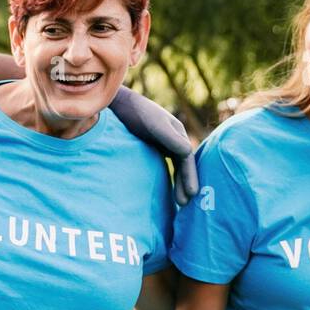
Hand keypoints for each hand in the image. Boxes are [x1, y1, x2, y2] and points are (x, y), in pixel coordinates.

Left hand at [108, 88, 198, 205]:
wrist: (119, 105)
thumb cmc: (136, 113)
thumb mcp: (154, 125)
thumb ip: (169, 137)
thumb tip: (187, 152)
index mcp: (177, 133)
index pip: (187, 158)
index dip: (190, 176)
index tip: (191, 193)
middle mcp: (173, 139)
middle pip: (183, 165)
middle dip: (186, 183)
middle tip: (185, 203)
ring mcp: (163, 144)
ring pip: (175, 167)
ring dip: (178, 183)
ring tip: (179, 202)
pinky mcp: (152, 148)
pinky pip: (165, 166)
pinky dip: (168, 178)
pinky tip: (166, 191)